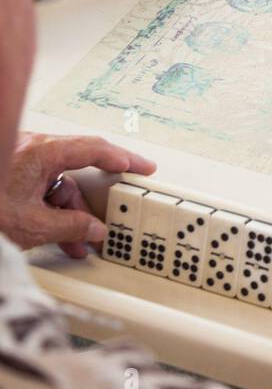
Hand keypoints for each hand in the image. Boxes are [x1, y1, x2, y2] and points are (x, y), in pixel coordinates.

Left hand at [0, 132, 155, 256]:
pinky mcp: (13, 172)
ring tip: (78, 240)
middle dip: (94, 196)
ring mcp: (22, 159)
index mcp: (41, 151)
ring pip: (59, 181)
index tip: (141, 167)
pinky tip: (57, 232)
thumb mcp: (32, 225)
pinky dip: (52, 207)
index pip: (94, 148)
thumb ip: (70, 226)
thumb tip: (94, 230)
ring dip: (70, 210)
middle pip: (78, 166)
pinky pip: (43, 185)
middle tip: (121, 200)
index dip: (121, 158)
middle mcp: (33, 148)